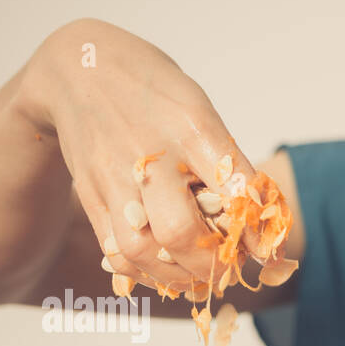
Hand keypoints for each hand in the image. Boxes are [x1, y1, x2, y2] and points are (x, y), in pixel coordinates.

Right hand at [15, 18, 264, 295]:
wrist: (79, 68)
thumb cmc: (155, 94)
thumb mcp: (200, 109)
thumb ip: (227, 162)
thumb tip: (260, 222)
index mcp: (190, 127)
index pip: (232, 187)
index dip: (253, 229)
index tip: (265, 251)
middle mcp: (149, 154)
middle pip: (178, 231)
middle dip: (211, 263)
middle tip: (227, 265)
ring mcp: (114, 178)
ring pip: (141, 251)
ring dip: (178, 277)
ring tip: (199, 275)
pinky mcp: (91, 196)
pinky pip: (116, 253)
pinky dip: (146, 275)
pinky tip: (167, 271)